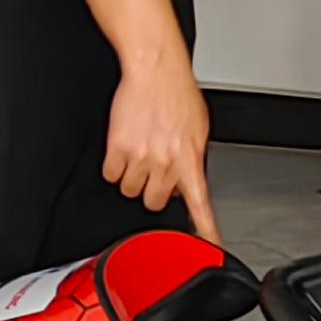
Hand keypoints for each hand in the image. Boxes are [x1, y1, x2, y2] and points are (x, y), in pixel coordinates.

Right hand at [107, 57, 218, 242]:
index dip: (206, 232)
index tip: (210, 250)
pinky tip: (124, 148)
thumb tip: (188, 179)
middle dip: (154, 189)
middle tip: (156, 168)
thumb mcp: (198, 131)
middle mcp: (166, 163)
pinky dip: (114, 165)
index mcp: (190, 160)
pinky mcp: (117, 149)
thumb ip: (194, 159)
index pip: (201, 206)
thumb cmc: (178, 94)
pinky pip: (110, 175)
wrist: (156, 70)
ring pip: (130, 190)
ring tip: (140, 151)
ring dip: (133, 176)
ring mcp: (140, 158)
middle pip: (154, 203)